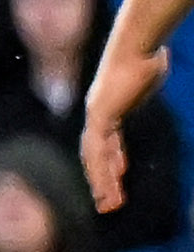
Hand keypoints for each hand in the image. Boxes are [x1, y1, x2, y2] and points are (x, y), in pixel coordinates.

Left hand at [83, 42, 167, 212]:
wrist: (137, 46)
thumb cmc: (146, 55)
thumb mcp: (149, 71)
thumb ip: (148, 76)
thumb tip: (157, 60)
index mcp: (108, 108)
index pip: (106, 141)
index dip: (111, 160)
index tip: (118, 175)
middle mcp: (97, 114)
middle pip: (96, 154)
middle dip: (102, 179)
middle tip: (106, 203)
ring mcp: (96, 115)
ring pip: (95, 157)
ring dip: (101, 182)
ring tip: (108, 205)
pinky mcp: (100, 115)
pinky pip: (100, 149)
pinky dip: (102, 169)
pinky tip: (106, 186)